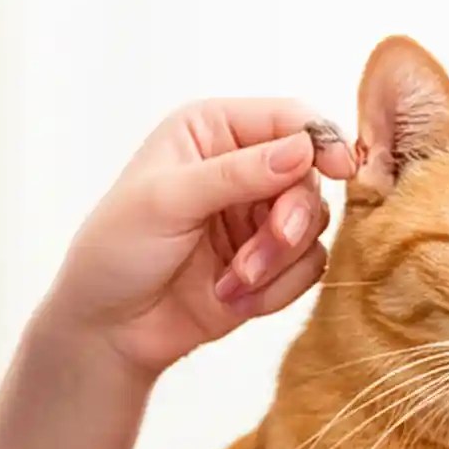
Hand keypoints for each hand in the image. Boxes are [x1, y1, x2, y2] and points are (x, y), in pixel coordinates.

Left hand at [36, 99, 355, 377]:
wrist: (108, 329)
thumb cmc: (117, 251)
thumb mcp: (168, 200)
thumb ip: (237, 173)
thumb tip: (303, 148)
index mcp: (213, 130)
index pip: (288, 119)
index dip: (320, 141)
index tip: (341, 169)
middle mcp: (243, 166)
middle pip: (310, 176)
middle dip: (290, 219)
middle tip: (261, 251)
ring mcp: (258, 215)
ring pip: (315, 224)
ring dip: (277, 260)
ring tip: (233, 282)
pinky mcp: (269, 262)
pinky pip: (308, 267)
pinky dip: (277, 289)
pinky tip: (232, 298)